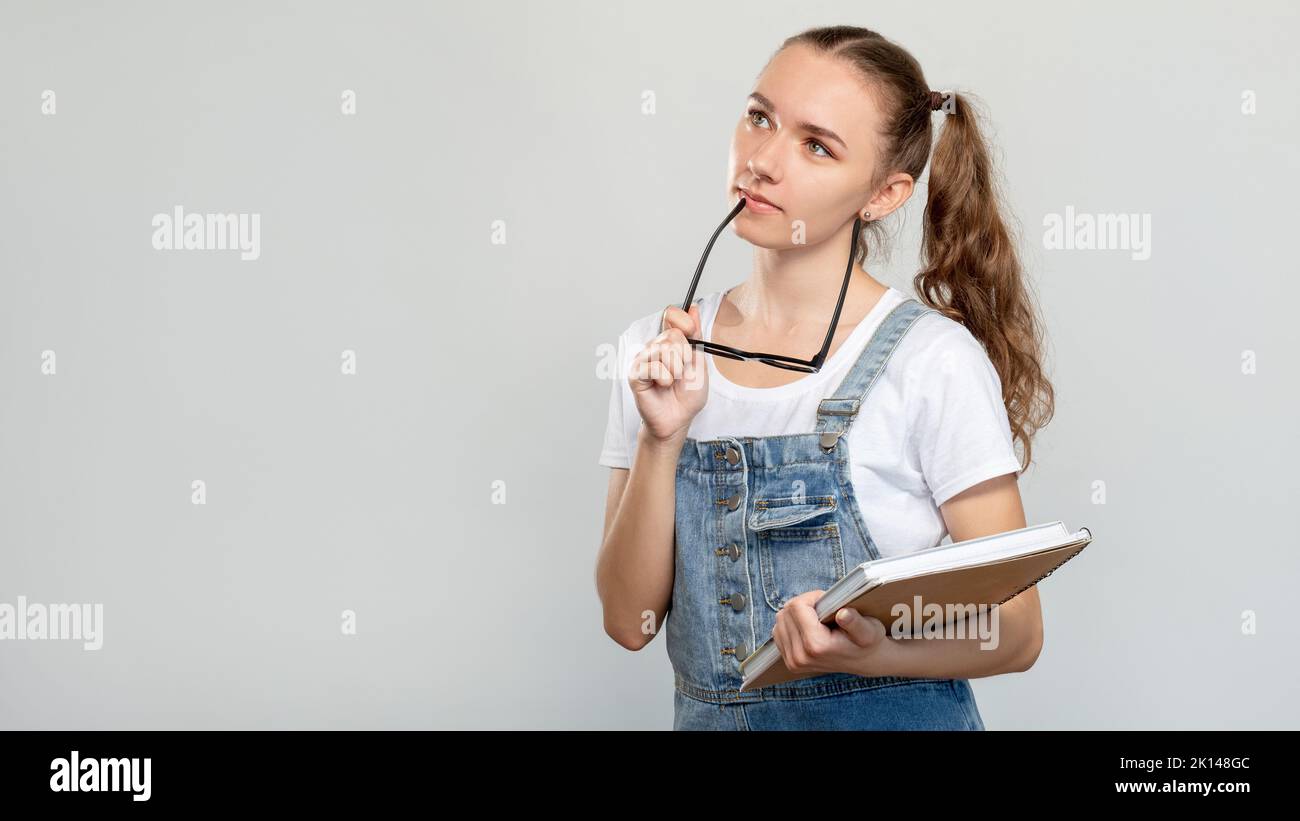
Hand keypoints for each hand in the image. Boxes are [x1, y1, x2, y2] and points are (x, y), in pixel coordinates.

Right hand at [628, 303, 708, 443]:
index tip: (692, 332)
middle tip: (681, 372)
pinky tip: (662, 386)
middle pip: (672, 334)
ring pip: (663, 349)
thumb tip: (693, 308)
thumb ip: (696, 335)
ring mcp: (643, 359)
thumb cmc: (687, 396)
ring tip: (672, 381)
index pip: (671, 315)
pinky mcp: (635, 373)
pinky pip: (652, 366)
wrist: (678, 420)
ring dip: (676, 369)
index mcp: (670, 342)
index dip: (683, 321)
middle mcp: (654, 347)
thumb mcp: (699, 363)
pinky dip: (664, 378)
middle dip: (684, 356)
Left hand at [772, 590, 889, 677]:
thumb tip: (843, 614)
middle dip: (804, 604)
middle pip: (786, 612)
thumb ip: (855, 622)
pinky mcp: (790, 662)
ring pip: (780, 621)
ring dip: (796, 614)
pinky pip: (779, 632)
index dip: (812, 597)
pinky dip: (791, 624)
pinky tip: (808, 627)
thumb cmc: (868, 642)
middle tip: (824, 609)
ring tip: (817, 618)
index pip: (796, 606)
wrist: (866, 662)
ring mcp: (793, 662)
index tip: (827, 601)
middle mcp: (800, 657)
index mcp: (816, 646)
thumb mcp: (870, 630)